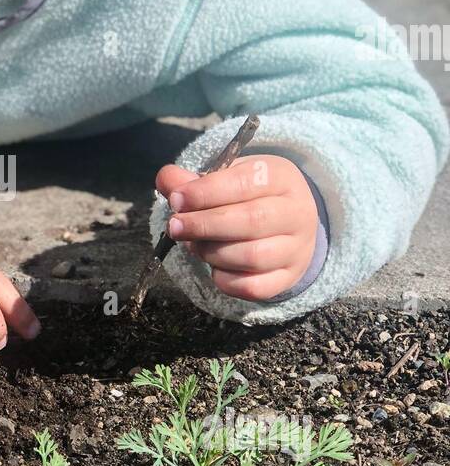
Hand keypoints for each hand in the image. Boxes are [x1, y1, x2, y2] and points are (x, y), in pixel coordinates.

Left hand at [155, 154, 318, 301]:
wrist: (290, 225)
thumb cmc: (251, 197)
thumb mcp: (227, 178)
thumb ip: (193, 181)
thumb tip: (167, 179)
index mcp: (281, 178)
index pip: (246, 182)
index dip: (206, 192)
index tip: (176, 200)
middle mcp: (297, 213)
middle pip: (251, 220)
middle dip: (204, 225)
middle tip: (175, 226)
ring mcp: (296, 249)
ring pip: (252, 256)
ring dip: (212, 253)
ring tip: (194, 245)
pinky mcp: (288, 278)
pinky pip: (253, 287)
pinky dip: (225, 280)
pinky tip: (214, 267)